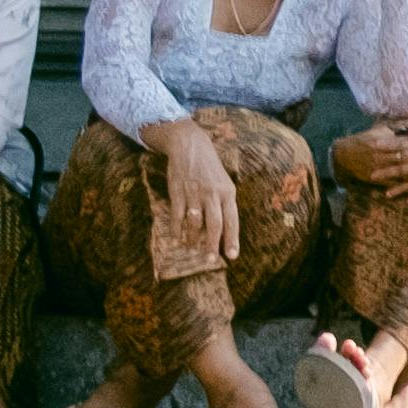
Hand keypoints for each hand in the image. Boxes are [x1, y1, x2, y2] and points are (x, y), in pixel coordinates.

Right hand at [149, 123, 236, 282]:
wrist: (191, 146)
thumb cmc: (210, 170)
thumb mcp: (224, 184)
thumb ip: (224, 205)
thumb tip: (225, 230)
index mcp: (228, 193)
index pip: (232, 220)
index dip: (232, 239)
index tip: (232, 256)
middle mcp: (213, 194)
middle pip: (215, 224)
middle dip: (212, 244)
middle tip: (210, 261)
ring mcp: (195, 193)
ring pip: (195, 221)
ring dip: (193, 238)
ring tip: (191, 250)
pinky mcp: (178, 191)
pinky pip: (177, 214)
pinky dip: (176, 228)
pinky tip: (175, 239)